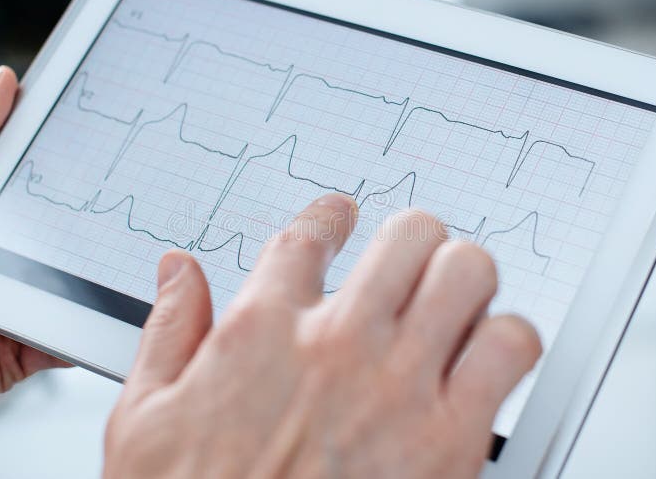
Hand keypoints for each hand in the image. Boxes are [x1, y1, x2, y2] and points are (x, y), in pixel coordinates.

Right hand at [105, 194, 541, 477]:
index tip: (340, 216)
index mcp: (260, 331)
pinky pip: (511, 348)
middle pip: (407, 234)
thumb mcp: (144, 421)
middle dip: (411, 239)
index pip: (308, 236)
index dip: (330, 215)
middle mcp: (336, 344)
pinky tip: (487, 359)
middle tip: (408, 259)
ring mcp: (398, 386)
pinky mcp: (450, 440)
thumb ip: (168, 330)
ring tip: (453, 302)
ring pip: (468, 273)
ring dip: (464, 282)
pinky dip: (509, 342)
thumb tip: (177, 273)